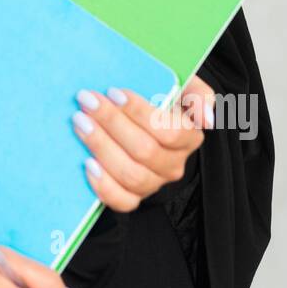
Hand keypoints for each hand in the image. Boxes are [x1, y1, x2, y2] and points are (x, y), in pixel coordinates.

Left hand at [71, 74, 214, 211]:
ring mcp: (154, 183)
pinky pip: (122, 201)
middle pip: (145, 151)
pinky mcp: (133, 196)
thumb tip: (207, 119)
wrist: (136, 116)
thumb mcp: (182, 86)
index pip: (170, 131)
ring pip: (132, 175)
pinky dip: (104, 186)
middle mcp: (174, 165)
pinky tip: (87, 163)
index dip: (139, 112)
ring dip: (102, 148)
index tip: (114, 91)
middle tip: (87, 102)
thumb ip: (198, 95)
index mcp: (189, 137)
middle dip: (112, 124)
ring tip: (80, 124)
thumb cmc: (158, 96)